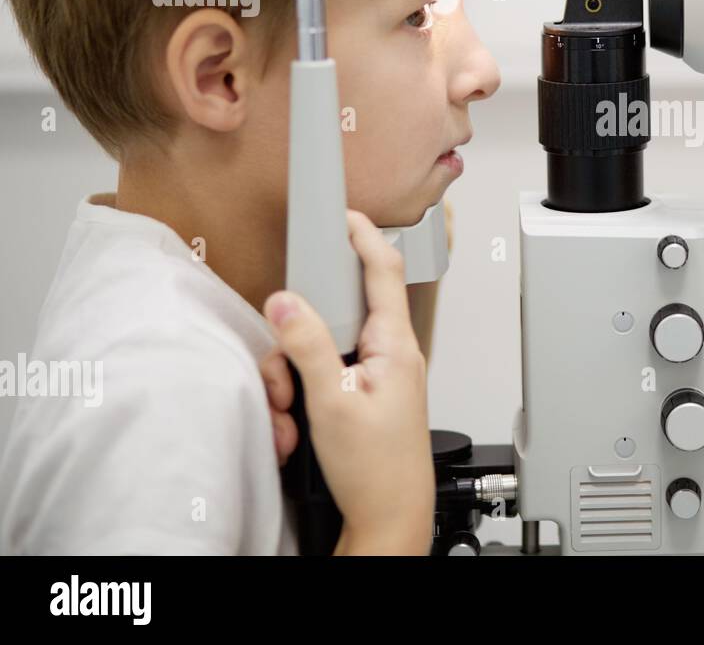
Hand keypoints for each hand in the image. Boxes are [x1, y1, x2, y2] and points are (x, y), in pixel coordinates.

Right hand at [262, 209, 433, 554]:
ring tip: (292, 422)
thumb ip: (308, 347)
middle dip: (294, 344)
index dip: (364, 235)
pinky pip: (319, 379)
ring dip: (290, 382)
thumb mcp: (331, 403)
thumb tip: (285, 302)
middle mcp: (388, 354)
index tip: (343, 211)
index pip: (383, 271)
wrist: (388, 518)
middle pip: (332, 315)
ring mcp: (373, 376)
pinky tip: (296, 432)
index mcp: (394, 345)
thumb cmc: (377, 469)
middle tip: (284, 380)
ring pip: (317, 351)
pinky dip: (298, 401)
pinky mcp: (359, 396)